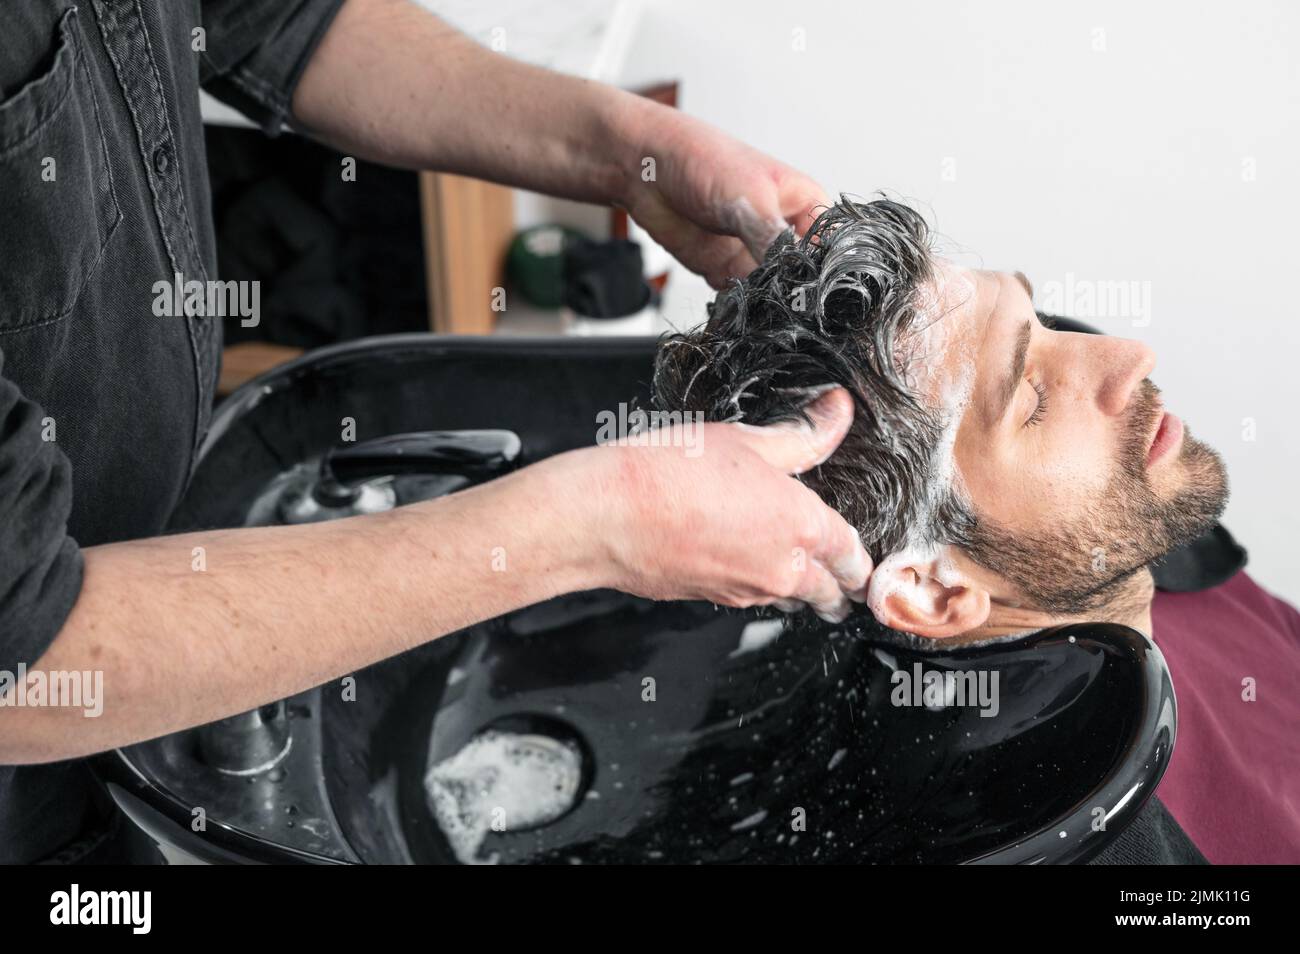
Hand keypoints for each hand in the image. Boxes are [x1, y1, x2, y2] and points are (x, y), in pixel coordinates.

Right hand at [575, 388, 871, 620]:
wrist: (605, 515)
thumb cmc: (669, 472)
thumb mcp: (745, 439)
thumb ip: (801, 433)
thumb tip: (837, 411)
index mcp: (802, 526)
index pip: (853, 557)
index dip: (862, 561)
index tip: (864, 563)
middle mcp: (780, 569)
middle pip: (828, 594)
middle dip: (838, 590)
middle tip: (843, 586)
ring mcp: (744, 590)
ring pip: (788, 600)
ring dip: (796, 591)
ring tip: (794, 574)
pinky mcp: (710, 599)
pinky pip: (747, 597)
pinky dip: (753, 585)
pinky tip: (738, 560)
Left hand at [615, 100, 829, 287]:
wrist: (646, 167)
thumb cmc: (702, 160)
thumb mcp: (749, 200)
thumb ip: (775, 243)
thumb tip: (795, 282)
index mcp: (804, 204)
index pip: (831, 246)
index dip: (829, 272)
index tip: (820, 296)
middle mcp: (783, 231)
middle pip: (804, 275)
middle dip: (797, 293)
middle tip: (789, 306)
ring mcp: (754, 253)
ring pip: (773, 291)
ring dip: (768, 302)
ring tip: (762, 306)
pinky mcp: (726, 270)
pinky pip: (743, 298)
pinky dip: (741, 306)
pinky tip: (738, 307)